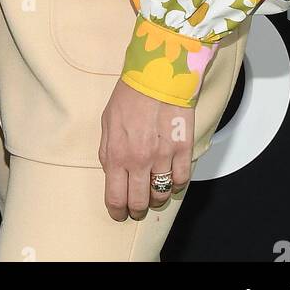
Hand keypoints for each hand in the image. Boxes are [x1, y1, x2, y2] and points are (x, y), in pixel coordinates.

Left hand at [98, 78, 193, 220]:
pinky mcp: (182, 151)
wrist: (157, 75)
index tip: (119, 213)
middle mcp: (139, 161)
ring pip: (161, 195)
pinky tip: (171, 178)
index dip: (117, 211)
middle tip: (137, 207)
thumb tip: (111, 172)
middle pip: (139, 203)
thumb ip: (107, 150)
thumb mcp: (107, 122)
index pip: (115, 198)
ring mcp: (162, 157)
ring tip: (154, 192)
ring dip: (157, 198)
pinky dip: (176, 185)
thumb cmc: (129, 96)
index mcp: (116, 154)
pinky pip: (181, 181)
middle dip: (136, 210)